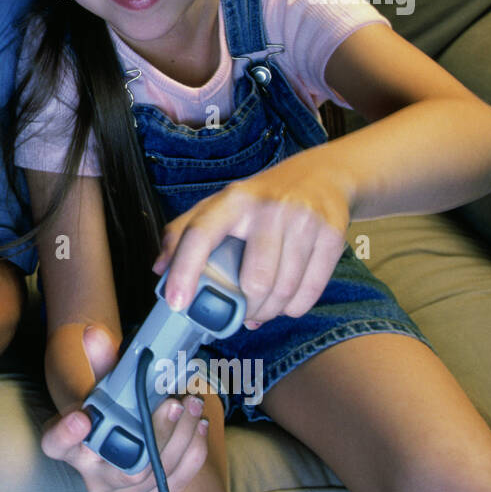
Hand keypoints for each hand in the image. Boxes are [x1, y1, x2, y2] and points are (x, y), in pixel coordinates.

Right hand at [41, 327, 209, 491]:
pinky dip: (192, 453)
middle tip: (173, 402)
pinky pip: (176, 482)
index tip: (82, 417)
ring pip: (155, 474)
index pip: (56, 444)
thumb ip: (101, 361)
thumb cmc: (111, 409)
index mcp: (69, 446)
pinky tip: (198, 427)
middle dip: (154, 433)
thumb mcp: (104, 384)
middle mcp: (91, 475)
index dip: (66, 434)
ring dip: (181, 437)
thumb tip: (94, 335)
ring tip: (193, 405)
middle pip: (122, 467)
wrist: (126, 440)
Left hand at [153, 151, 348, 326]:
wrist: (320, 177)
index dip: (185, 271)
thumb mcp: (218, 206)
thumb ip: (182, 233)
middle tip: (239, 314)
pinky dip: (294, 308)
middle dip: (245, 309)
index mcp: (232, 201)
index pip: (201, 234)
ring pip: (283, 291)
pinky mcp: (331, 235)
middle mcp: (268, 208)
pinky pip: (310, 292)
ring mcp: (303, 221)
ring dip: (268, 312)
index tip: (177, 303)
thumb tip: (159, 269)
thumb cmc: (258, 200)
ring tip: (260, 311)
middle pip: (254, 280)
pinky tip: (285, 304)